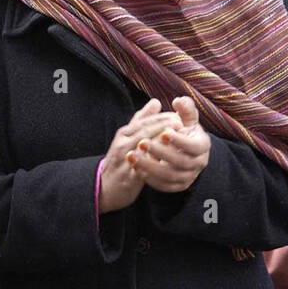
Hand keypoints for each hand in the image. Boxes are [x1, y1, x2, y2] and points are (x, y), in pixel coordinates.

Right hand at [98, 99, 182, 213]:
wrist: (105, 186)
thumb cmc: (121, 159)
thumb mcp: (129, 137)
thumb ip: (142, 120)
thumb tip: (155, 102)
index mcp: (124, 133)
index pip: (144, 121)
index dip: (161, 118)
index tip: (178, 115)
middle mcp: (122, 144)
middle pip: (144, 132)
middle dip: (163, 127)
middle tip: (181, 123)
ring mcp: (123, 160)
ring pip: (143, 148)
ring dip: (161, 143)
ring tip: (176, 140)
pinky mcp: (128, 175)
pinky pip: (142, 167)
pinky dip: (155, 162)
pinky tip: (168, 161)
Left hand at [128, 96, 209, 192]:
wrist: (185, 151)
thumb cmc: (185, 130)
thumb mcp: (187, 118)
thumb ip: (185, 108)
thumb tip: (179, 100)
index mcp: (203, 146)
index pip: (194, 146)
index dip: (179, 141)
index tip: (163, 132)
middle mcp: (199, 164)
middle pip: (180, 162)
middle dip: (160, 153)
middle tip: (142, 143)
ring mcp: (189, 177)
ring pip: (170, 176)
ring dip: (150, 167)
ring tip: (133, 156)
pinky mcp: (178, 186)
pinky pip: (164, 186)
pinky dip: (150, 178)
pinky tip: (136, 168)